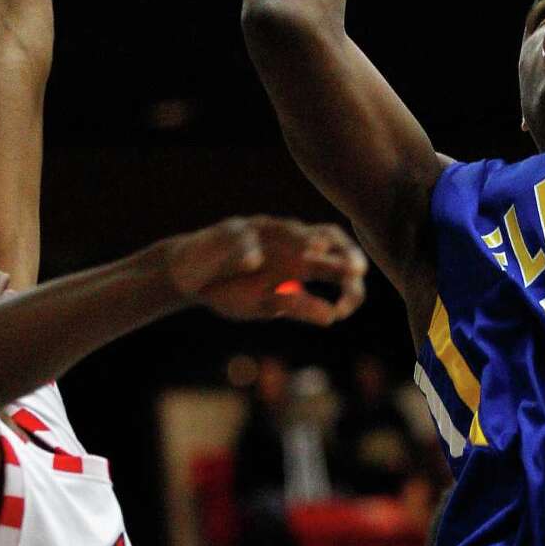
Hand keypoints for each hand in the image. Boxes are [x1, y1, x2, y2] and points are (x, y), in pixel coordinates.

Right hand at [165, 216, 366, 325]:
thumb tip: (332, 316)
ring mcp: (258, 231)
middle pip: (322, 236)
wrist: (190, 277)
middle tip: (355, 270)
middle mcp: (286, 240)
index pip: (337, 254)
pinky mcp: (227, 231)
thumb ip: (298, 306)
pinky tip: (253, 262)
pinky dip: (247, 250)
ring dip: (301, 239)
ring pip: (286, 228)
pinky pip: (240, 237)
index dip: (348, 275)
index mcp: (300, 258)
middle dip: (340, 251)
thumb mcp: (268, 304)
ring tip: (314, 251)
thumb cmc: (234, 289)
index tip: (349, 306)